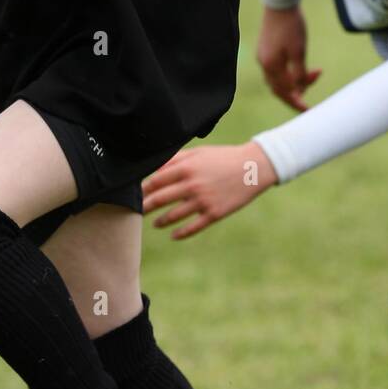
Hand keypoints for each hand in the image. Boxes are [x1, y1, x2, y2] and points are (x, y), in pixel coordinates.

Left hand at [141, 141, 278, 238]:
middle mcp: (192, 185)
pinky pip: (193, 227)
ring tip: (155, 223)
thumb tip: (154, 168)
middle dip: (146, 206)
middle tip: (137, 212)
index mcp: (187, 168)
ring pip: (174, 215)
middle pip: (160, 199)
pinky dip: (180, 233)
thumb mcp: (199, 153)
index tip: (135, 193)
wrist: (252, 167)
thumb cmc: (223, 158)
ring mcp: (203, 201)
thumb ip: (176, 159)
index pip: (156, 181)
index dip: (143, 189)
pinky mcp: (214, 213)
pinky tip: (173, 235)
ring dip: (161, 221)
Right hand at [257, 7, 320, 110]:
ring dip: (292, 84)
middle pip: (278, 89)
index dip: (297, 102)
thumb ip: (299, 73)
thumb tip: (299, 90)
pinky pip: (276, 70)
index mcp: (271, 66)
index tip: (308, 110)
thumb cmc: (291, 26)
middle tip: (308, 101)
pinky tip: (299, 68)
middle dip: (294, 96)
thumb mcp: (299, 51)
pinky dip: (288, 74)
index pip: (284, 92)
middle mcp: (264, 63)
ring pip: (277, 80)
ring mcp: (263, 56)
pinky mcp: (266, 49)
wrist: (281, 4)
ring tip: (310, 78)